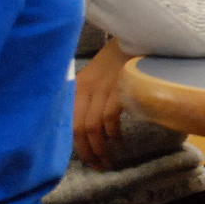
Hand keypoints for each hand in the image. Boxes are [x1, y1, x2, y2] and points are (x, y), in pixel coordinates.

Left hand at [73, 39, 133, 171]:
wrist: (136, 37)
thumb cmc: (116, 60)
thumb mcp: (95, 77)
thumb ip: (87, 98)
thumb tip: (86, 128)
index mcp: (76, 87)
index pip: (68, 123)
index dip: (75, 146)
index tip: (86, 160)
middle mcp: (86, 89)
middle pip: (78, 129)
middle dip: (87, 152)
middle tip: (98, 165)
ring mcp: (103, 89)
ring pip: (93, 127)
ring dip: (100, 148)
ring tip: (108, 159)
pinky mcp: (119, 89)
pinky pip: (109, 118)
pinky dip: (112, 133)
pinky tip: (117, 141)